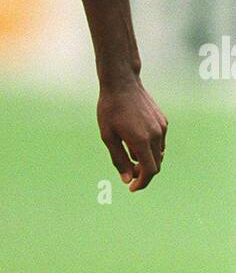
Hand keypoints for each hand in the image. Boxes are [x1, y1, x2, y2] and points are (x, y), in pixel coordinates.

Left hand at [97, 77, 167, 191]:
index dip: (142, 183)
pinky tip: (136, 143)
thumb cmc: (110, 109)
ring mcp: (161, 127)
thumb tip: (127, 179)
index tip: (132, 188)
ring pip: (159, 154)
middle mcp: (155, 135)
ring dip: (147, 161)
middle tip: (129, 174)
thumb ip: (119, 159)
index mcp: (141, 140)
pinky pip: (160, 142)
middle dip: (143, 174)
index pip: (149, 171)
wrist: (122, 83)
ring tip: (130, 157)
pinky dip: (151, 149)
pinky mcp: (163, 121)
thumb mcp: (108, 137)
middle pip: (156, 165)